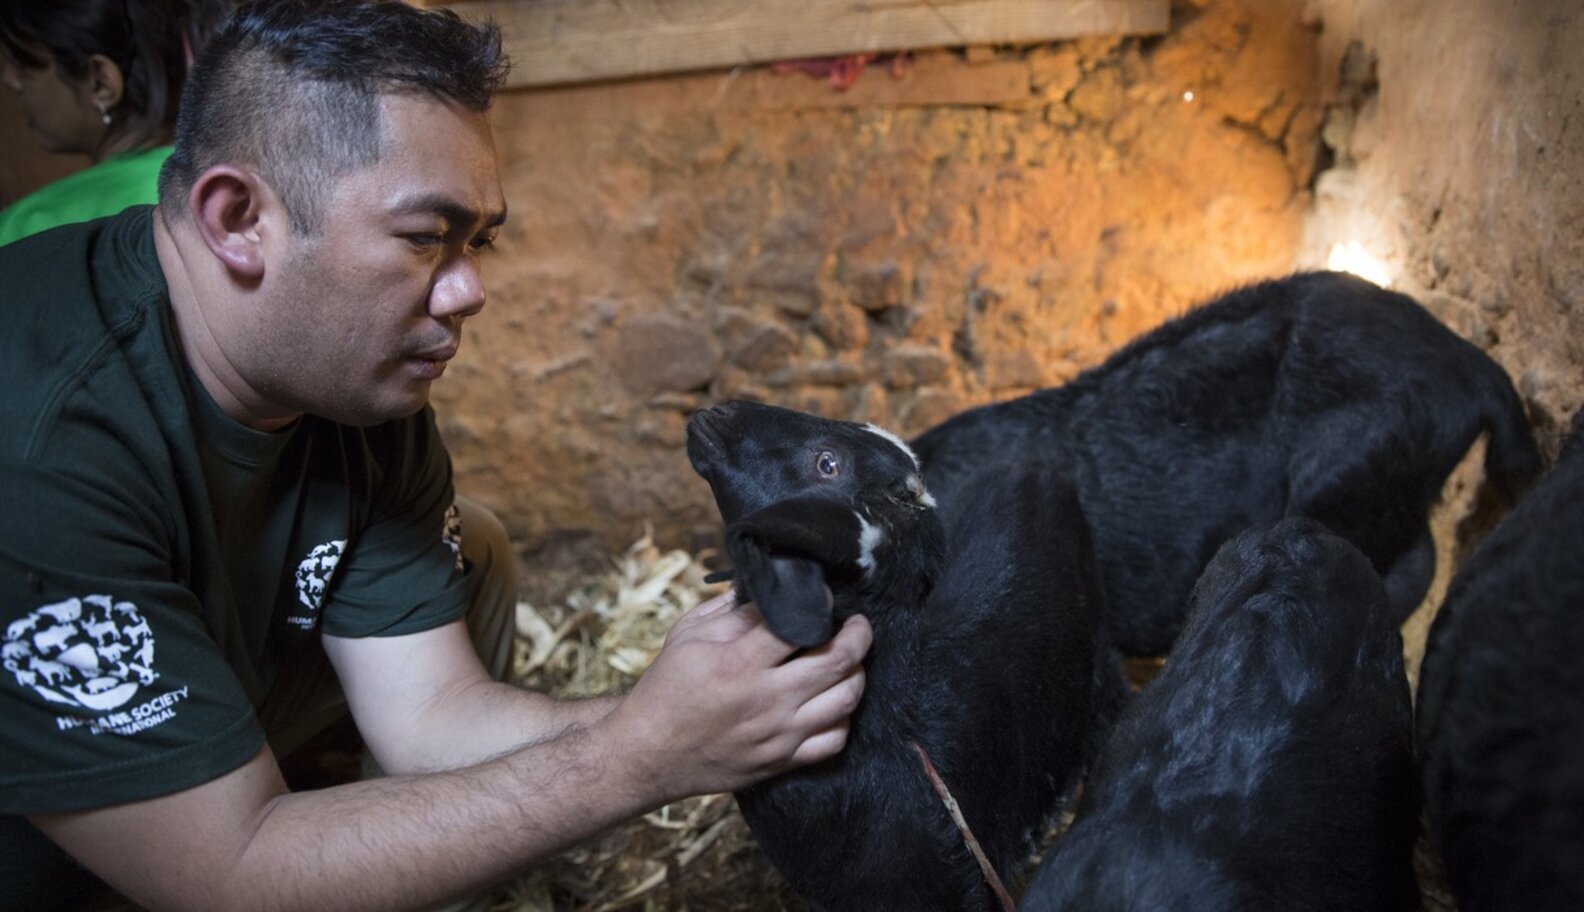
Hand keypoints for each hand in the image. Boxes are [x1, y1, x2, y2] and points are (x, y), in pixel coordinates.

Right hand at [599, 589, 871, 800]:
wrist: (647, 754)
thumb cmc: (666, 688)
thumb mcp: (687, 636)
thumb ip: (733, 611)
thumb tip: (773, 589)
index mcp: (739, 662)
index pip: (800, 622)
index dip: (820, 601)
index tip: (822, 595)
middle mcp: (765, 700)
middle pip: (838, 660)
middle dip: (858, 635)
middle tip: (856, 625)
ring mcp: (778, 734)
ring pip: (846, 700)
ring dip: (858, 674)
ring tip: (850, 660)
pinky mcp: (781, 761)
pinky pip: (835, 741)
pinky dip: (844, 718)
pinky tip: (834, 702)